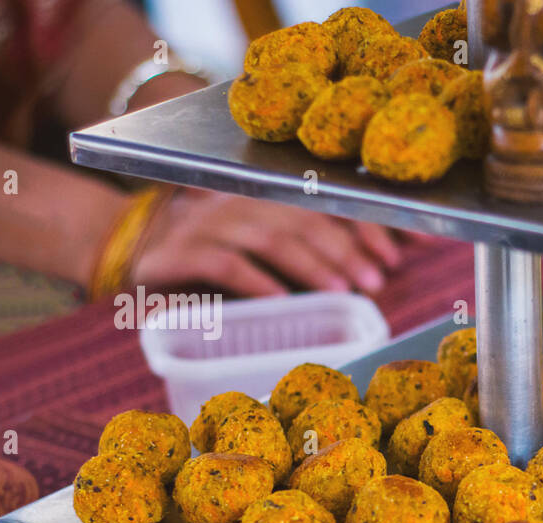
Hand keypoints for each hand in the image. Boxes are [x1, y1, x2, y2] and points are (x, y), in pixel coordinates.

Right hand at [131, 189, 403, 295]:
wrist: (140, 270)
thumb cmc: (224, 273)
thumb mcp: (278, 265)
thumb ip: (327, 260)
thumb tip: (393, 260)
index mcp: (270, 201)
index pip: (328, 202)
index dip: (370, 224)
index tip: (402, 252)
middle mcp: (242, 202)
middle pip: (303, 217)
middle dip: (345, 250)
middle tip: (375, 282)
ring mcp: (208, 224)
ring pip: (269, 236)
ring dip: (310, 265)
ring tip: (340, 293)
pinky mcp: (176, 254)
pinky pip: (223, 262)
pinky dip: (255, 281)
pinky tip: (280, 301)